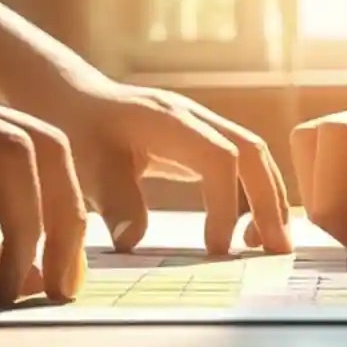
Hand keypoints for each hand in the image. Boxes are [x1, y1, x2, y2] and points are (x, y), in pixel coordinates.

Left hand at [38, 77, 291, 255]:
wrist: (68, 97)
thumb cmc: (75, 129)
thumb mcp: (86, 166)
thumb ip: (114, 200)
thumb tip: (134, 242)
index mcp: (168, 121)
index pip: (218, 158)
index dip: (225, 204)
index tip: (216, 249)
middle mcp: (194, 118)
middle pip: (251, 152)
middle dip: (268, 202)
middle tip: (277, 250)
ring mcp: (201, 126)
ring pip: (253, 157)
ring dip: (268, 200)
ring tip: (270, 246)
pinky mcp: (200, 141)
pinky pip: (240, 165)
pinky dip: (251, 197)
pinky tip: (245, 232)